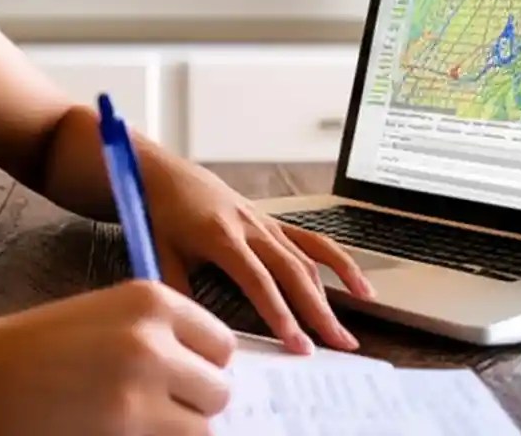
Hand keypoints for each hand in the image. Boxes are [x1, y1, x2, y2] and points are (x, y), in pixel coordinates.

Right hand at [0, 280, 235, 435]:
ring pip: (203, 429)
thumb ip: (162, 336)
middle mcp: (154, 342)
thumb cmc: (42, 347)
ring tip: (138, 421)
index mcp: (153, 301)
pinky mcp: (128, 433)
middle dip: (194, 403)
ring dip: (178, 430)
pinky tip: (123, 432)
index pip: (222, 344)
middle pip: (219, 390)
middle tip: (156, 405)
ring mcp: (140, 393)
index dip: (203, 366)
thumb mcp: (109, 316)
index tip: (182, 377)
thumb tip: (212, 377)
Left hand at [144, 161, 376, 354]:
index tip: (297, 344)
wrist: (165, 174)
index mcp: (222, 236)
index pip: (259, 281)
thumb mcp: (160, 253)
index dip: (280, 314)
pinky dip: (339, 263)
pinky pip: (313, 242)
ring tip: (346, 332)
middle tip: (336, 346)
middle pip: (293, 273)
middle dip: (317, 313)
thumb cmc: (160, 214)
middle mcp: (251, 227)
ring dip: (330, 297)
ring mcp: (266, 223)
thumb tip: (192, 332)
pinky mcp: (273, 222)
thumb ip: (177, 292)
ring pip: (308, 260)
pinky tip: (361, 287)